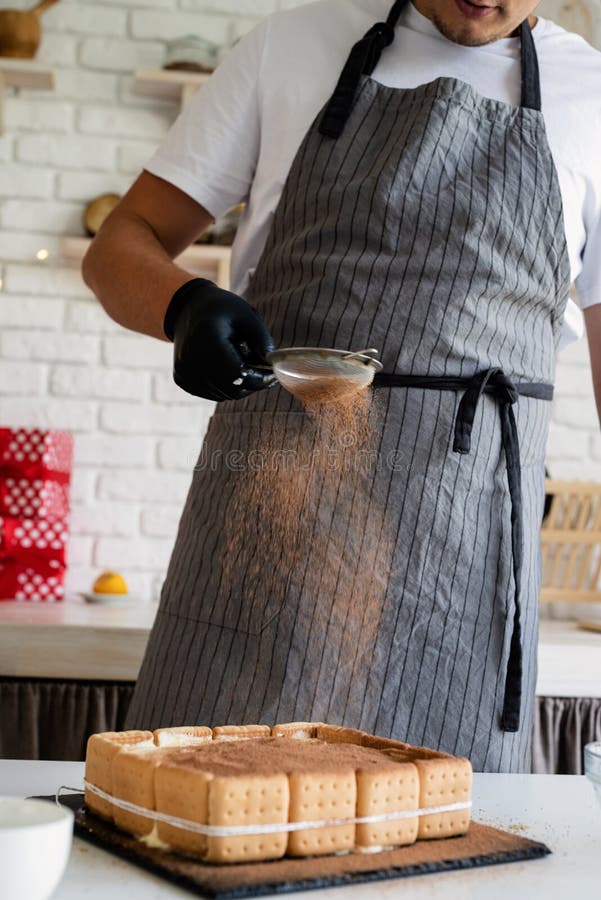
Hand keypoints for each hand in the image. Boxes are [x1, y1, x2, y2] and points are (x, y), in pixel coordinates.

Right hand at [164, 278, 275, 400]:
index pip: (238, 374)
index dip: (258, 379)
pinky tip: (225, 366)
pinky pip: (213, 393)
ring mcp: (184, 372)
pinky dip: (225, 386)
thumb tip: (271, 364)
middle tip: (260, 370)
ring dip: (238, 385)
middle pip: (231, 388)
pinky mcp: (181, 380)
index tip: (271, 374)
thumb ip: (261, 338)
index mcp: (207, 339)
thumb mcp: (246, 315)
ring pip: (224, 394)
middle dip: (251, 383)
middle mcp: (191, 359)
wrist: (187, 310)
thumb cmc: (221, 310)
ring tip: (240, 362)